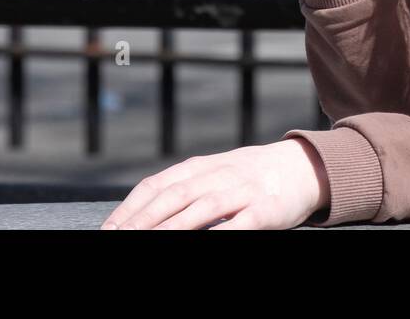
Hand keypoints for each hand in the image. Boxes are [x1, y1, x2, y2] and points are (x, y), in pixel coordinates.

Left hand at [100, 139, 330, 229]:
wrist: (301, 167)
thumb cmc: (249, 177)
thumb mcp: (213, 174)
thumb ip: (182, 189)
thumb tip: (139, 214)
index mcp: (199, 167)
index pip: (156, 186)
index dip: (129, 208)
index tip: (108, 230)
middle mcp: (218, 174)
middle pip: (173, 196)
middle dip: (142, 221)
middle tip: (120, 239)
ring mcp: (243, 190)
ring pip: (202, 208)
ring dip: (174, 228)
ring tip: (150, 242)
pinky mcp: (266, 209)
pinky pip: (240, 223)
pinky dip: (221, 233)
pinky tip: (205, 243)